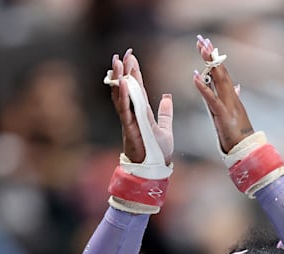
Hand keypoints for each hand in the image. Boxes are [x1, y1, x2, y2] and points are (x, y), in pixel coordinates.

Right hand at [109, 49, 172, 164]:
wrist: (155, 169)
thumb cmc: (158, 152)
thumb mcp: (165, 128)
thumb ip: (165, 113)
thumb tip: (167, 97)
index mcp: (142, 112)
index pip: (138, 88)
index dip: (134, 72)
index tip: (131, 56)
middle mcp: (133, 114)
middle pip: (126, 88)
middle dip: (123, 71)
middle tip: (121, 54)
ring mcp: (129, 120)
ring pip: (121, 96)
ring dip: (119, 79)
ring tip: (116, 62)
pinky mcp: (129, 128)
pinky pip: (124, 110)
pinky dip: (124, 96)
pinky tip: (123, 82)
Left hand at [192, 36, 253, 152]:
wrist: (246, 148)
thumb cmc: (239, 132)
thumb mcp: (234, 112)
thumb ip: (233, 97)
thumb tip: (236, 86)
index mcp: (230, 95)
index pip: (221, 72)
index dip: (214, 58)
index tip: (206, 44)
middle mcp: (230, 96)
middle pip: (220, 71)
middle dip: (211, 55)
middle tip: (202, 39)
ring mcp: (228, 104)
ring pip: (218, 79)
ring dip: (209, 63)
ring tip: (202, 49)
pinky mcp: (223, 114)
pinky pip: (211, 99)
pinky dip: (203, 87)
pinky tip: (195, 77)